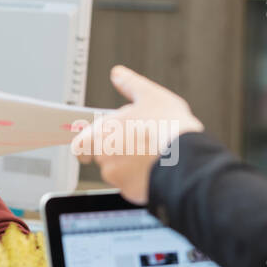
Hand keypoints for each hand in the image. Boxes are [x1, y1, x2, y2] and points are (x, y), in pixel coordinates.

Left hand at [70, 65, 203, 204]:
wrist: (186, 159)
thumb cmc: (169, 127)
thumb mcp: (150, 94)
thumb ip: (130, 84)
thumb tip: (118, 74)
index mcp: (104, 131)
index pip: (80, 144)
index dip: (84, 147)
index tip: (88, 151)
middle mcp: (105, 156)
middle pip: (102, 157)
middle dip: (116, 152)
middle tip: (136, 145)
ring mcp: (117, 176)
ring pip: (117, 172)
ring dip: (128, 166)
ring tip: (150, 155)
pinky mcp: (131, 192)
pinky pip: (131, 185)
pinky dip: (140, 179)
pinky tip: (155, 169)